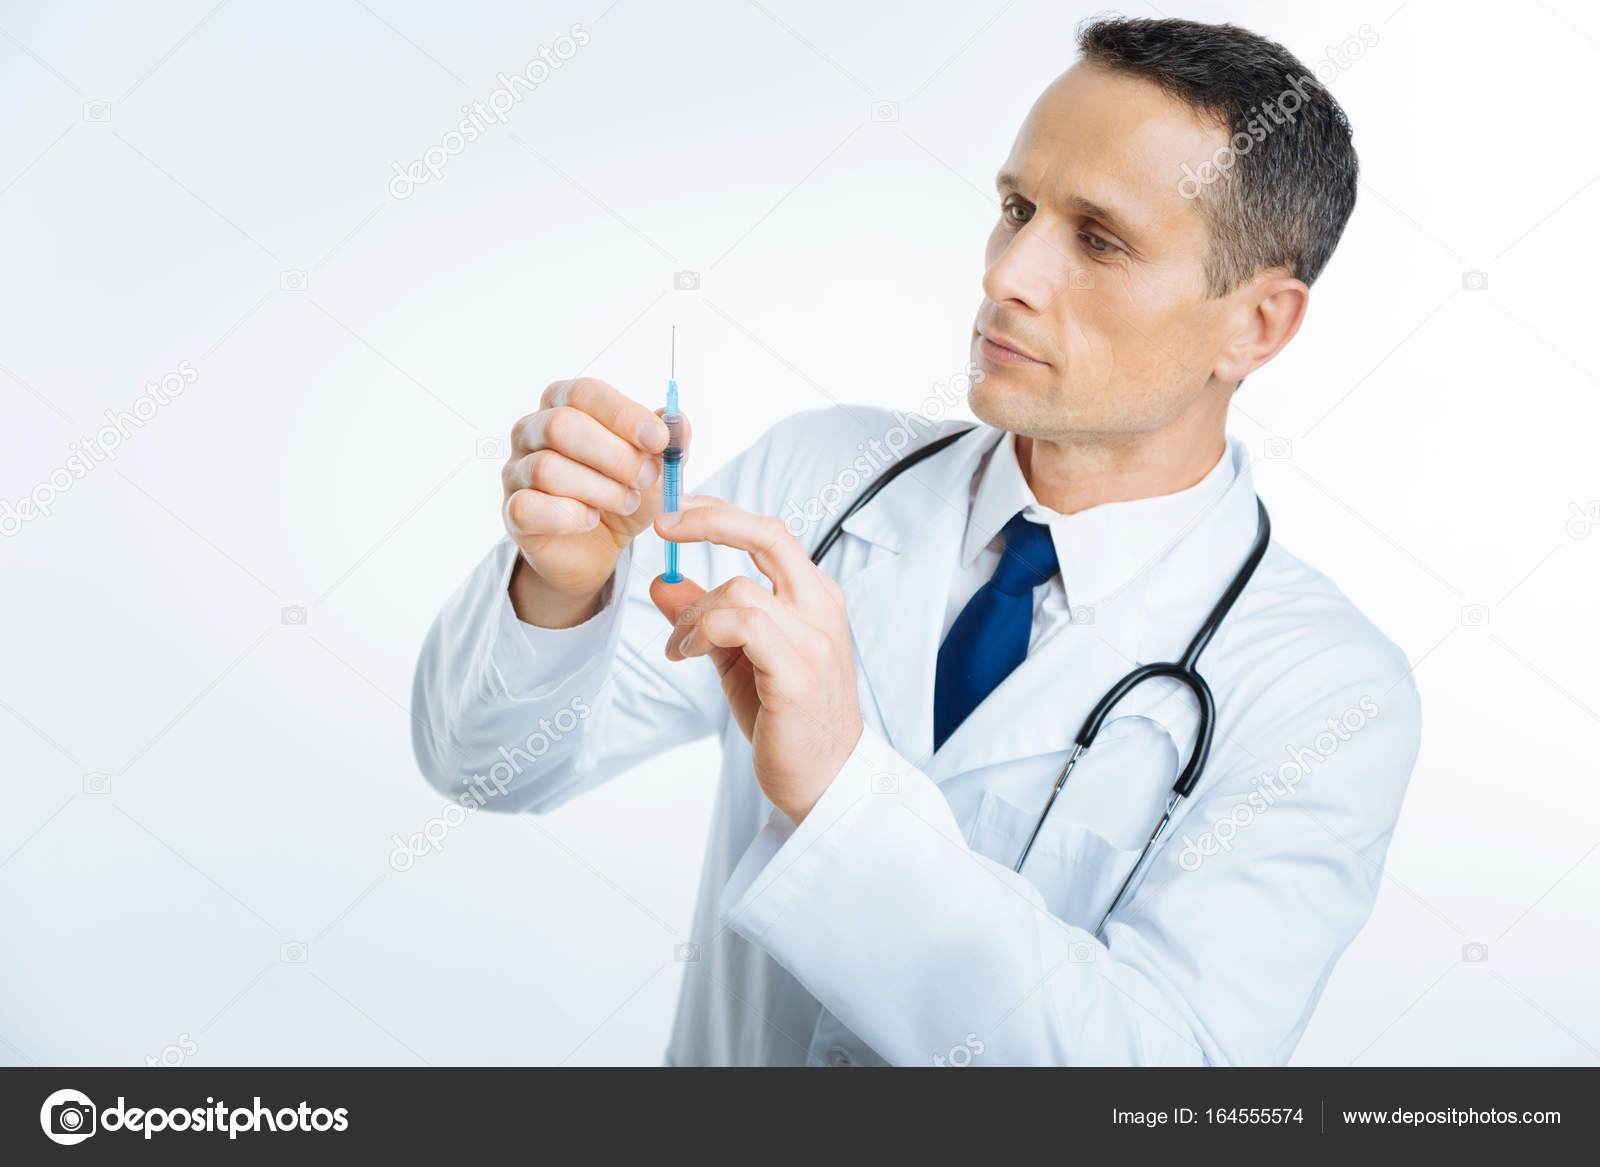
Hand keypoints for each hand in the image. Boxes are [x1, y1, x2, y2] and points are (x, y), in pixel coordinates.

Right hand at [501, 378, 688, 626]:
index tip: (659, 439)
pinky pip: (529, 507)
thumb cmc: (620, 494)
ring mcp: (517, 470)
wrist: (596, 548)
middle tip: (647, 479)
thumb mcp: (654, 467)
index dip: (623, 414)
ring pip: (549, 468)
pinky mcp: (513, 510)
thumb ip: (668, 443)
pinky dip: (569, 516)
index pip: (585, 393)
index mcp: (564, 404)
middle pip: (562, 425)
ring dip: (600, 489)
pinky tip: (591, 520)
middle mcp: (532, 430)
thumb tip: (679, 421)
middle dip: (614, 455)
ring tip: (627, 502)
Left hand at [648, 497, 862, 822]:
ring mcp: (814, 638)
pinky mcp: (799, 671)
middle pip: (767, 534)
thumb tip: (662, 584)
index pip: (769, 532)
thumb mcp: (737, 658)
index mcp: (814, 596)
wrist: (824, 778)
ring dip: (693, 612)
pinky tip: (687, 652)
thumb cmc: (786, 718)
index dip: (720, 512)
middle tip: (663, 527)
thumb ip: (705, 618)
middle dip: (708, 520)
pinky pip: (743, 625)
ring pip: (739, 588)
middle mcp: (821, 607)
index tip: (675, 512)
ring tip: (678, 644)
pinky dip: (704, 631)